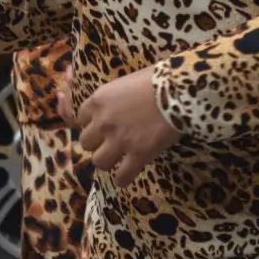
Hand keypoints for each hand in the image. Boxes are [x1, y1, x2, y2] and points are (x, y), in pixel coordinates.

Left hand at [60, 64, 181, 186]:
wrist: (177, 90)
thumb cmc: (155, 79)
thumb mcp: (126, 82)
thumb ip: (114, 97)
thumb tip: (118, 104)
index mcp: (98, 100)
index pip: (81, 118)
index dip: (91, 123)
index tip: (101, 126)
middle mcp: (103, 122)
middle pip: (85, 142)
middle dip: (97, 143)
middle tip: (109, 142)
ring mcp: (119, 141)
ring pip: (98, 161)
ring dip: (107, 161)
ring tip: (117, 159)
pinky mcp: (138, 155)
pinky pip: (121, 176)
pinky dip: (122, 179)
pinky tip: (126, 176)